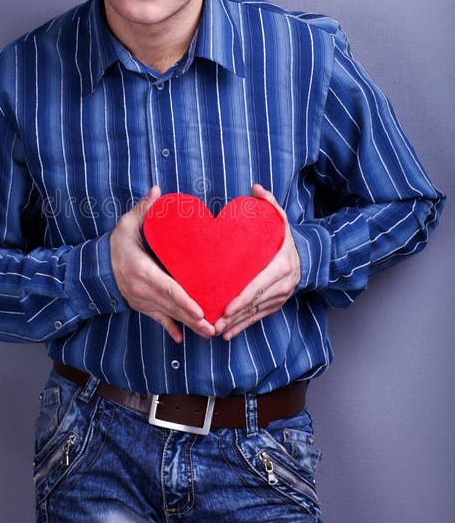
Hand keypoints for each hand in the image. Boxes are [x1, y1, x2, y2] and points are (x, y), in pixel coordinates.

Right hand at [110, 186, 215, 342]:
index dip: (184, 301)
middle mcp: (140, 290)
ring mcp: (140, 301)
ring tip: (208, 333)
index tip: (200, 310)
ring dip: (188, 325)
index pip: (167, 288)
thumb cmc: (117, 243)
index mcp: (140, 270)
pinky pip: (158, 319)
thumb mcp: (126, 224)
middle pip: (171, 306)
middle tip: (214, 328)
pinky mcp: (141, 306)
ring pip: (168, 315)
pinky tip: (181, 338)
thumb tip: (157, 190)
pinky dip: (170, 328)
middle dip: (193, 319)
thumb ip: (143, 209)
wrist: (97, 266)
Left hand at [214, 184, 300, 339]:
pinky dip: (244, 327)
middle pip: (255, 303)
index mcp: (282, 266)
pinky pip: (259, 318)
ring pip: (256, 313)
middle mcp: (283, 285)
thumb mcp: (280, 218)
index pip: (259, 285)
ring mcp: (281, 297)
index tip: (227, 307)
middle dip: (235, 315)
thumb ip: (268, 203)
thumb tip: (255, 188)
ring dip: (237, 324)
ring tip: (217, 330)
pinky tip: (228, 334)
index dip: (243, 298)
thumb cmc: (286, 236)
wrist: (308, 255)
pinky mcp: (277, 304)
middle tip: (214, 322)